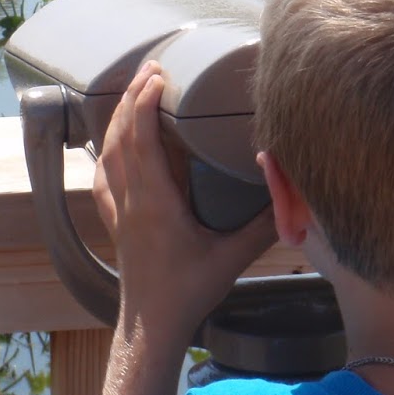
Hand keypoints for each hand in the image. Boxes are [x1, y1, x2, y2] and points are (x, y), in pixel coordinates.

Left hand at [93, 61, 275, 352]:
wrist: (151, 327)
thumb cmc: (190, 292)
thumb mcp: (233, 257)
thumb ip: (263, 223)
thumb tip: (289, 188)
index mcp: (156, 202)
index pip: (141, 139)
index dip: (144, 102)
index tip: (157, 75)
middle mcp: (131, 200)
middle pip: (120, 136)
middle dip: (131, 97)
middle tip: (149, 67)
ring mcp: (119, 210)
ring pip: (108, 152)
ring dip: (118, 118)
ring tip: (134, 92)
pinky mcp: (116, 222)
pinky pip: (104, 176)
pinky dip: (108, 149)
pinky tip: (114, 143)